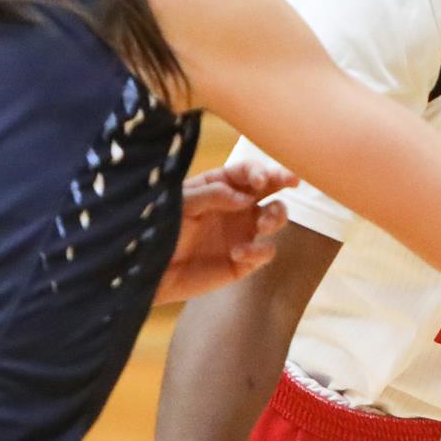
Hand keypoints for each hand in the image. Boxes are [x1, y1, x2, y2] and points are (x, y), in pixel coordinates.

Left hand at [154, 160, 297, 303]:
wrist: (148, 270)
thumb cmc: (159, 229)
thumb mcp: (181, 203)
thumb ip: (213, 194)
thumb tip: (246, 196)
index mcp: (220, 186)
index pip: (248, 171)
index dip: (260, 170)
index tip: (261, 180)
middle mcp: (236, 206)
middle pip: (271, 188)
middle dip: (284, 180)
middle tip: (291, 181)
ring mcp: (242, 232)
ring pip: (276, 217)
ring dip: (277, 216)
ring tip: (262, 225)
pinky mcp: (243, 260)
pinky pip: (265, 251)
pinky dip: (259, 251)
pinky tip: (237, 252)